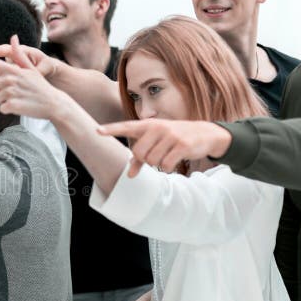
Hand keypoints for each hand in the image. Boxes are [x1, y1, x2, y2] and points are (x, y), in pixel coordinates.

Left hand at [0, 35, 70, 119]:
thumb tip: (14, 37)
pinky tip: (20, 106)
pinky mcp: (12, 105)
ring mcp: (11, 92)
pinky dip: (9, 110)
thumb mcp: (31, 69)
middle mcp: (10, 79)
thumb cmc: (40, 87)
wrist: (54, 103)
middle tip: (14, 92)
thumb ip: (19, 55)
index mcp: (13, 70)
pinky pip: (1, 109)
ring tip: (19, 99)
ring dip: (4, 101)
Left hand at [97, 119, 231, 177]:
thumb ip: (140, 158)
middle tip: (157, 154)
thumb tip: (129, 175)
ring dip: (159, 163)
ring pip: (152, 161)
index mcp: (148, 125)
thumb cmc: (173, 138)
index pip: (126, 127)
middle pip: (139, 153)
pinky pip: (166, 165)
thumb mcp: (156, 142)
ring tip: (168, 154)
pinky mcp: (182, 145)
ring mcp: (170, 135)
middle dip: (145, 159)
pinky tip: (175, 159)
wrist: (204, 133)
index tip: (97, 131)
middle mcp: (157, 127)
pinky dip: (168, 167)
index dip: (111, 130)